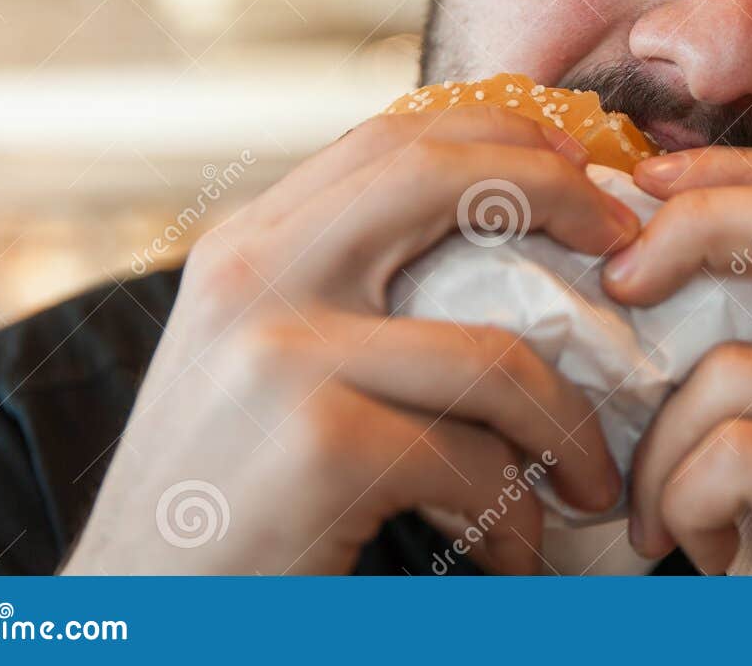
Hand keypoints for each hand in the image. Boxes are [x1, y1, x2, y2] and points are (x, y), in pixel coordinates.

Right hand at [63, 106, 636, 574]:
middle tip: (624, 254)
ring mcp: (282, 356)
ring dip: (569, 429)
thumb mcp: (258, 362)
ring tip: (588, 482)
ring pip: (495, 355)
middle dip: (557, 193)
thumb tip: (496, 246)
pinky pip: (475, 462)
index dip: (500, 134)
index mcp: (246, 246)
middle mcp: (255, 278)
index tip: (577, 168)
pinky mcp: (320, 447)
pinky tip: (512, 555)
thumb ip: (342, 292)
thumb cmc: (221, 497)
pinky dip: (517, 517)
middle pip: (439, 177)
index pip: (390, 138)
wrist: (126, 619)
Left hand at [606, 147, 751, 574]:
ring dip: (661, 451)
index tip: (642, 181)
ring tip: (667, 515)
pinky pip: (735, 456)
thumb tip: (625, 279)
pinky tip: (698, 549)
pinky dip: (683, 503)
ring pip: (732, 369)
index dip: (729, 166)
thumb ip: (743, 363)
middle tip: (617, 283)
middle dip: (690, 225)